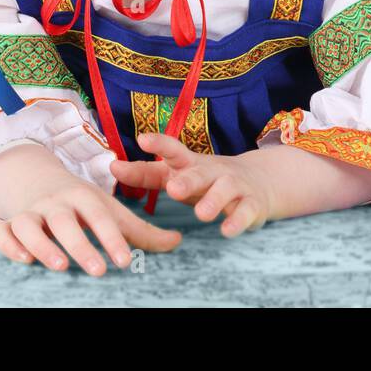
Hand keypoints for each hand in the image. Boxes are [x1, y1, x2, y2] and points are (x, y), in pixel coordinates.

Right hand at [0, 167, 181, 275]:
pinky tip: (23, 261)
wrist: (40, 181)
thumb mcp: (111, 211)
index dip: (112, 237)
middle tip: (99, 271)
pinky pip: (2, 232)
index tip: (126, 260)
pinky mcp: (9, 223)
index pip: (100, 216)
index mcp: (84, 196)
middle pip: (66, 221)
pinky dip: (9, 245)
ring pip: (30, 224)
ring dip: (42, 244)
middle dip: (81, 245)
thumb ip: (142, 231)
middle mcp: (56, 202)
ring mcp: (30, 212)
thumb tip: (177, 242)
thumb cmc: (83, 204)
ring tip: (60, 267)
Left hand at [110, 132, 274, 237]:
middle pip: (200, 173)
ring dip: (213, 201)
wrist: (258, 181)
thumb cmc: (207, 179)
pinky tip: (227, 231)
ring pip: (225, 190)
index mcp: (192, 164)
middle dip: (188, 180)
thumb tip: (112, 167)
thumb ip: (146, 173)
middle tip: (174, 189)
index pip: (174, 150)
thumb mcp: (177, 173)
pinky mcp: (251, 204)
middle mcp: (213, 171)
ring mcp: (235, 186)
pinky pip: (245, 211)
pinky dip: (237, 221)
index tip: (142, 139)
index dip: (160, 144)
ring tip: (202, 214)